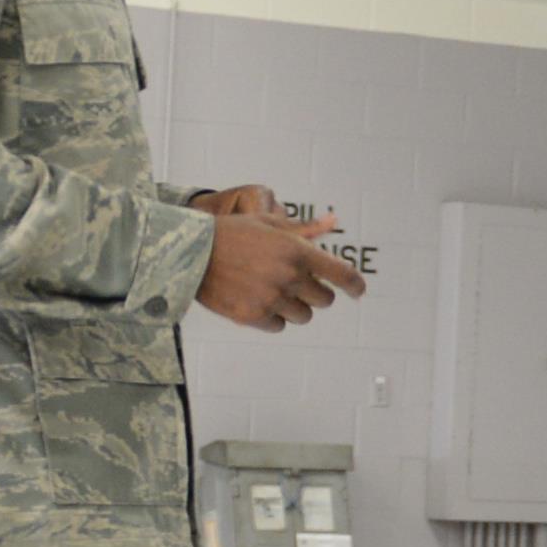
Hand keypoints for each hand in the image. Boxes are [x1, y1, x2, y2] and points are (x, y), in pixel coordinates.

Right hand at [193, 189, 362, 330]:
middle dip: (315, 293)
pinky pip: (278, 326)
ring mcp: (271, 299)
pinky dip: (273, 318)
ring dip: (294, 307)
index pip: (342, 275)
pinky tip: (257, 301)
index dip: (355, 285)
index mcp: (297, 251)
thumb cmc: (233, 233)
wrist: (189, 252)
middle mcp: (289, 277)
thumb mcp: (268, 222)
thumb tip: (334, 221)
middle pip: (324, 300)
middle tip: (296, 284)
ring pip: (303, 316)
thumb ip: (304, 229)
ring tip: (272, 291)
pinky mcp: (253, 316)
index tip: (357, 291)